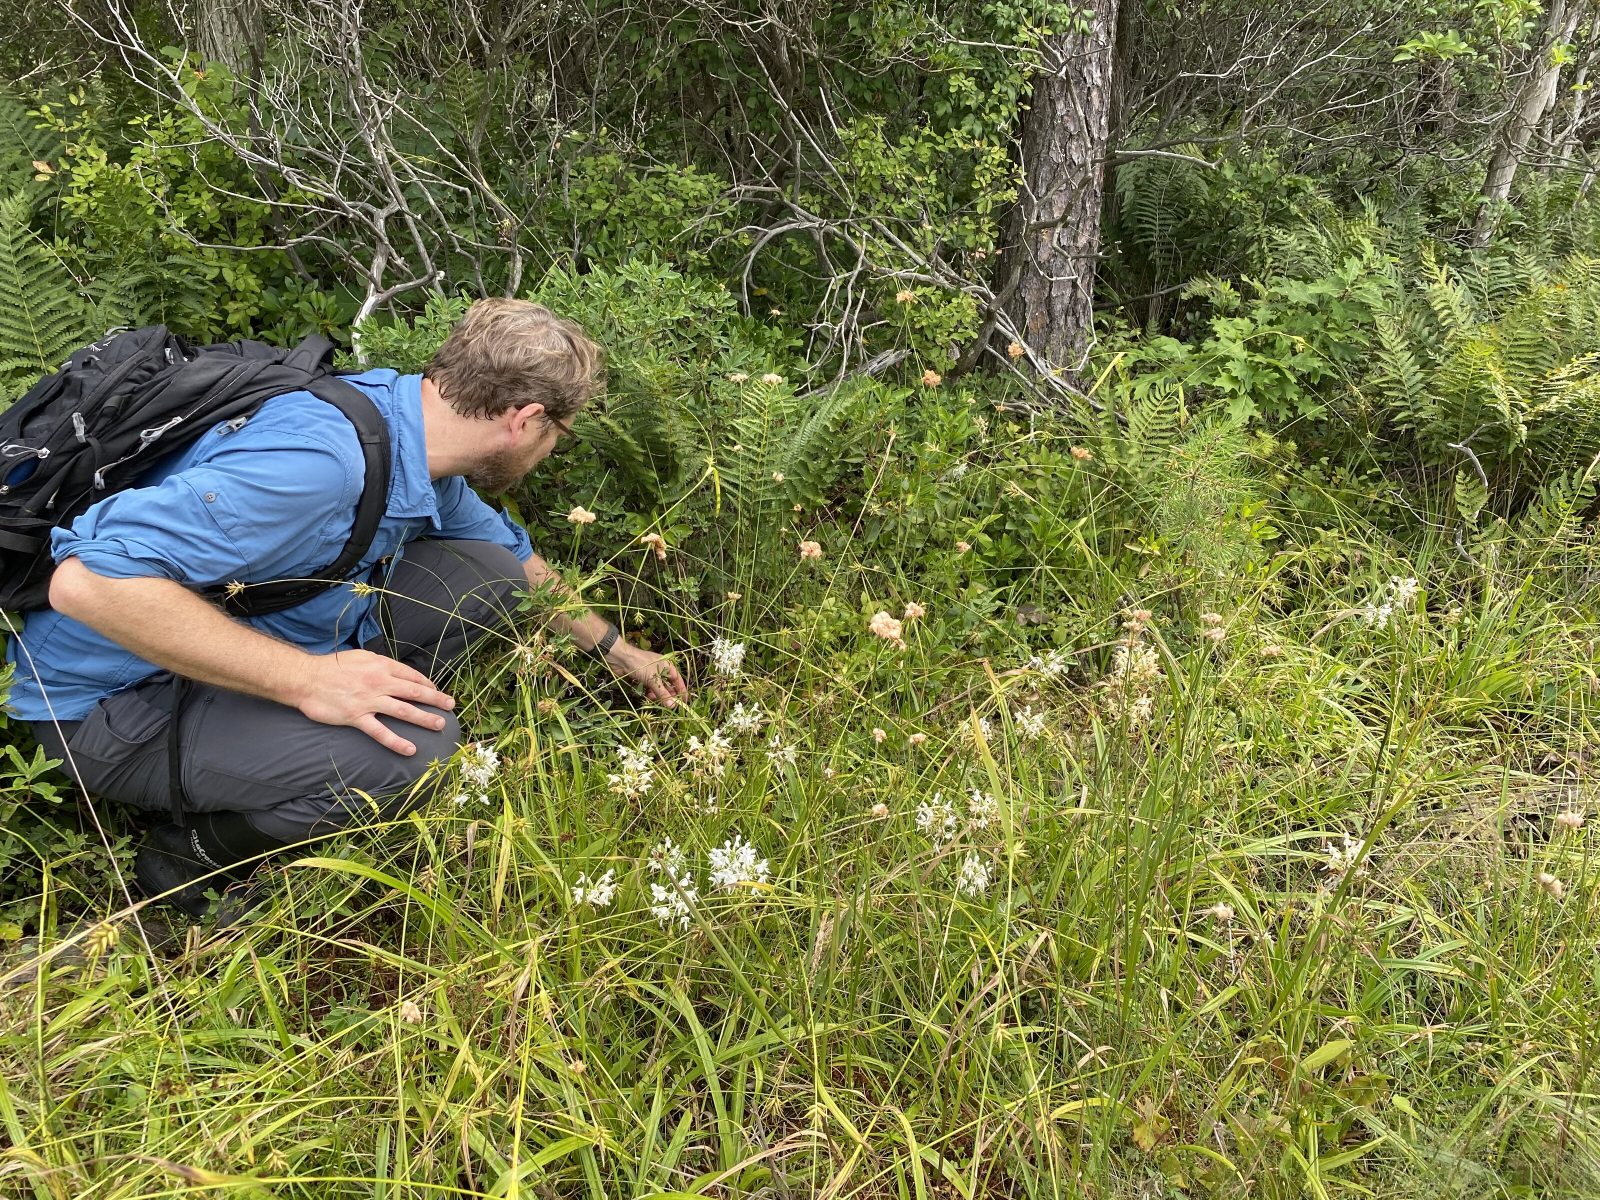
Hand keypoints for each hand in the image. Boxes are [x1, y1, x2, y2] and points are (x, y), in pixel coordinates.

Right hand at [293, 649, 455, 755]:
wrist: (305, 678)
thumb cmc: (331, 666)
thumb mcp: (360, 657)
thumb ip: (379, 664)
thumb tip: (393, 671)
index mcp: (381, 666)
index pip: (411, 675)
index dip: (426, 684)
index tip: (435, 691)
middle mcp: (379, 682)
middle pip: (414, 692)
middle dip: (435, 699)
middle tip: (450, 706)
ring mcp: (369, 701)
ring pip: (404, 711)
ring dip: (424, 718)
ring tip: (439, 725)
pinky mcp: (357, 718)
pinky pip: (381, 732)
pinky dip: (397, 742)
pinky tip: (410, 749)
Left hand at [605, 642, 689, 706]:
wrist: (621, 659)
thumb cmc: (641, 665)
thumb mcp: (653, 680)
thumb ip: (663, 693)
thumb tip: (672, 706)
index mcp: (668, 666)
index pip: (678, 681)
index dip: (681, 692)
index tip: (684, 703)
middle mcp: (662, 670)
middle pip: (668, 686)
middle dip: (667, 695)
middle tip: (667, 705)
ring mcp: (652, 674)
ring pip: (658, 688)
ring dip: (657, 695)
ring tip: (652, 699)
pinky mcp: (643, 678)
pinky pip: (650, 688)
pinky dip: (649, 693)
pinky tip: (647, 696)